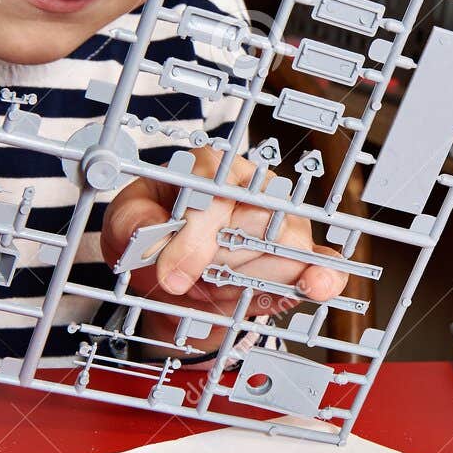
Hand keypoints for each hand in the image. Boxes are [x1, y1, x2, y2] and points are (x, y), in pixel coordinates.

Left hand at [101, 146, 348, 350]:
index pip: (218, 194)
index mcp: (213, 168)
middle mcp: (256, 188)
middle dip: (221, 259)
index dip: (194, 238)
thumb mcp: (126, 225)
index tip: (170, 274)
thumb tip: (152, 236)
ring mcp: (284, 222)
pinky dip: (324, 276)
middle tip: (195, 273)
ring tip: (219, 281)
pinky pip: (326, 265)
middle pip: (256, 222)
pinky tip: (317, 285)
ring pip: (286, 249)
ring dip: (248, 278)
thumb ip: (135, 224)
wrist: (167, 278)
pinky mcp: (300, 260)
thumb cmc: (152, 237)